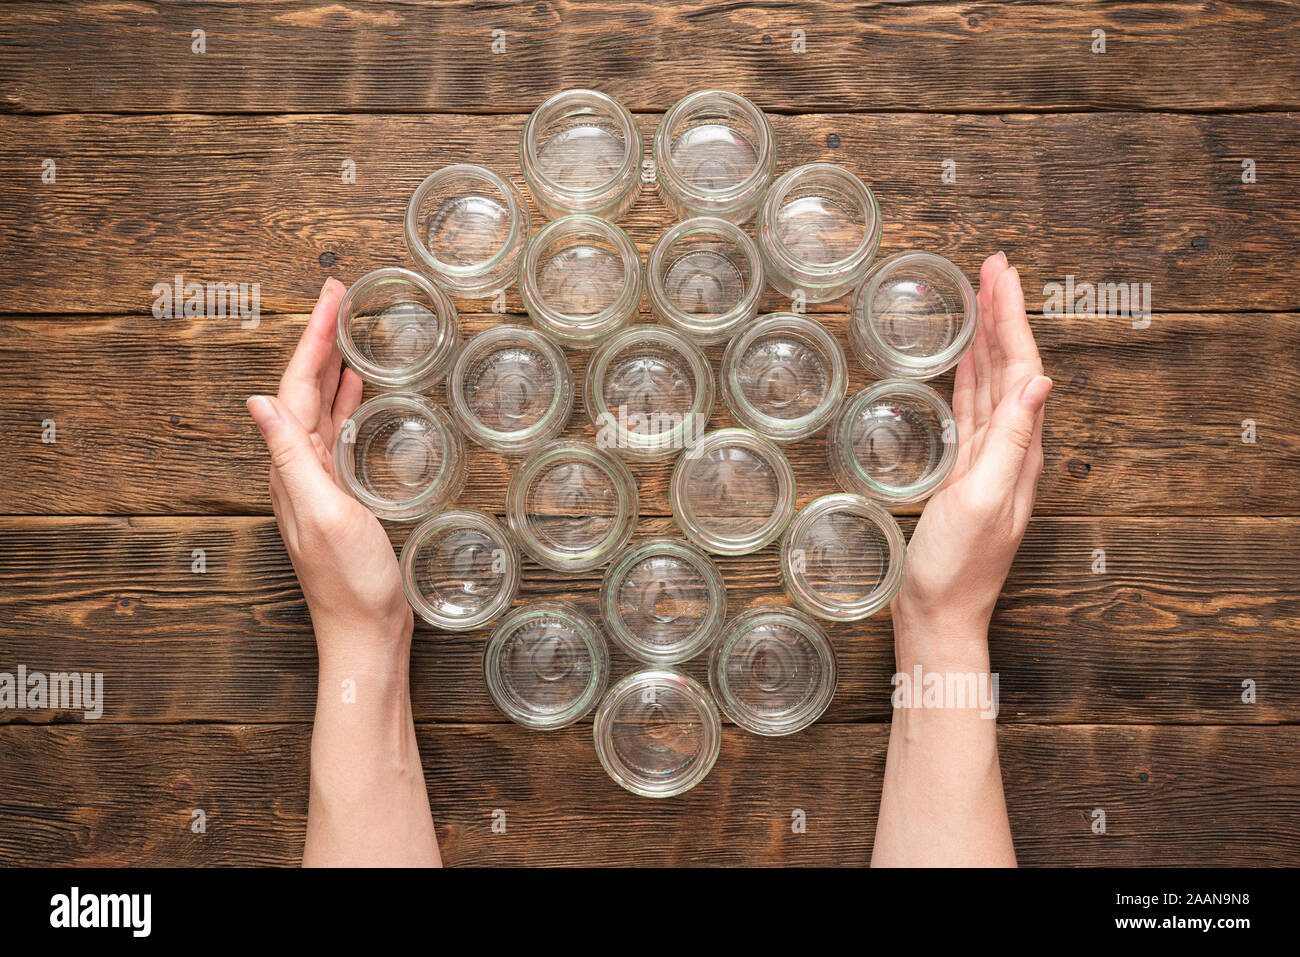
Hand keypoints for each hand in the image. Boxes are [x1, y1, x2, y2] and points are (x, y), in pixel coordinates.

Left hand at [246, 279, 413, 663]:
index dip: (312, 338)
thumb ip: (290, 458)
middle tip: (341, 295)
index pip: (295, 387)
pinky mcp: (343, 496)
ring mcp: (321, 482)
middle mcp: (299, 469)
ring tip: (349, 330)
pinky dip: (348, 402)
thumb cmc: (351, 581)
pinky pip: (339, 433)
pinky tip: (359, 392)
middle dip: (321, 339)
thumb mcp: (323, 513)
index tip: (330, 295)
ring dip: (333, 366)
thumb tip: (256, 401)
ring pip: (321, 407)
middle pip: (305, 389)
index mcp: (291, 467)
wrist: (367, 632)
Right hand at [893, 253, 1050, 651]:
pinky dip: (969, 376)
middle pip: (1011, 367)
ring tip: (979, 298)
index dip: (1011, 318)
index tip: (1001, 272)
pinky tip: (963, 361)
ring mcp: (988, 461)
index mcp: (1021, 451)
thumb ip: (1010, 443)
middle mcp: (1011, 450)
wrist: (938, 615)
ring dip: (988, 338)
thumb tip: (1040, 382)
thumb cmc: (955, 567)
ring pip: (992, 383)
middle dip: (1002, 314)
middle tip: (990, 267)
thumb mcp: (982, 501)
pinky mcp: (964, 473)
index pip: (1022, 369)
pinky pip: (972, 409)